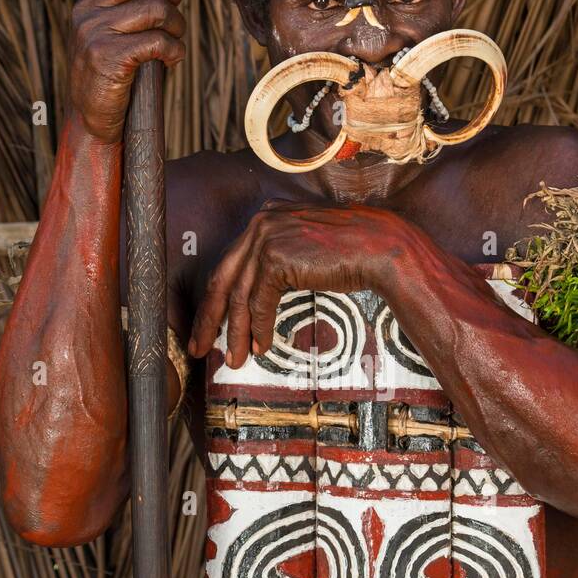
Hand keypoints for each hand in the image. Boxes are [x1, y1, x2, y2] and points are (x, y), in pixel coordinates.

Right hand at [68, 0, 186, 143]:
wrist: (93, 118)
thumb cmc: (117, 71)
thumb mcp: (131, 28)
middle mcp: (88, 7)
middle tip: (177, 8)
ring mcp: (94, 31)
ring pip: (155, 9)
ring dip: (177, 26)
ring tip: (174, 41)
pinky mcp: (107, 57)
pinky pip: (156, 41)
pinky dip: (174, 51)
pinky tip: (171, 61)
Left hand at [189, 202, 414, 366]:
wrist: (379, 247)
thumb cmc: (352, 252)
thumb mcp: (307, 250)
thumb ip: (281, 260)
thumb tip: (260, 297)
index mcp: (265, 218)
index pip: (231, 264)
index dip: (216, 299)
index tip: (209, 324)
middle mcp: (260, 224)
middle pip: (223, 279)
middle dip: (209, 319)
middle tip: (198, 347)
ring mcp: (266, 239)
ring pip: (239, 297)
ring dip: (237, 333)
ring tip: (235, 359)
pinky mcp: (276, 258)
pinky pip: (260, 304)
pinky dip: (260, 329)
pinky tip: (262, 347)